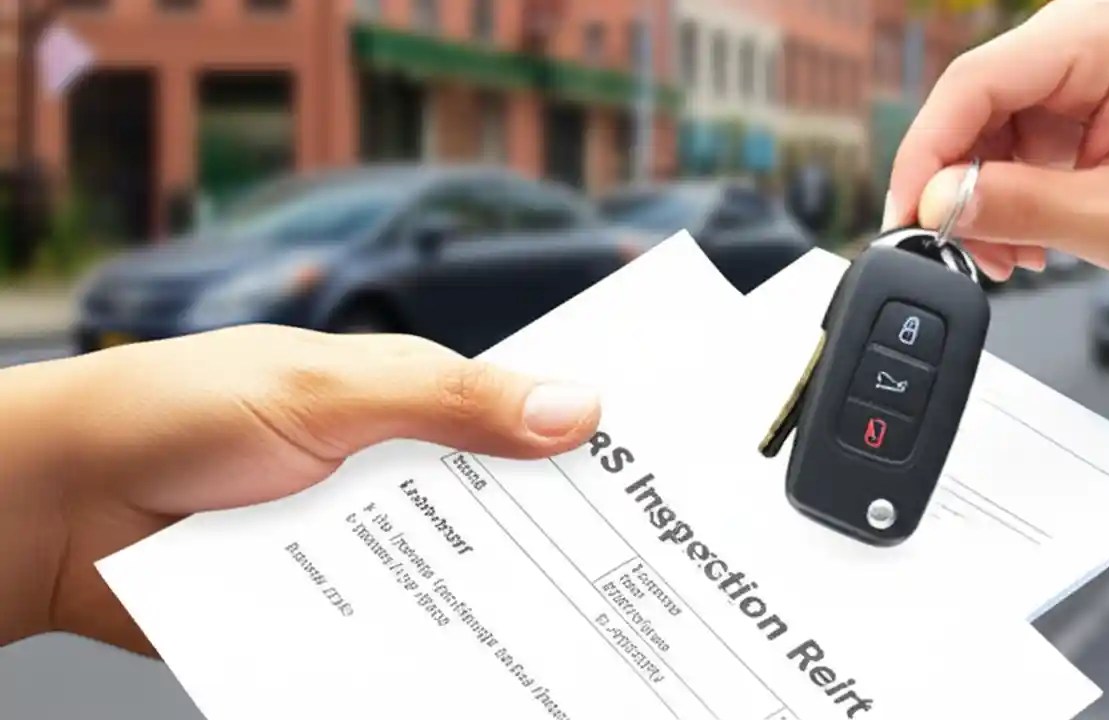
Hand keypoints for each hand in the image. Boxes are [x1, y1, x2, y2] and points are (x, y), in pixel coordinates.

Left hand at [1, 325, 599, 654]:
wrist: (63, 507)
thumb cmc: (184, 409)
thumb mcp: (330, 388)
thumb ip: (450, 400)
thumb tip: (576, 408)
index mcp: (409, 400)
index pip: (523, 416)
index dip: (591, 440)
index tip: (664, 473)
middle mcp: (397, 476)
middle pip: (507, 510)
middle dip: (568, 537)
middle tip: (651, 570)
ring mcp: (365, 547)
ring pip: (462, 579)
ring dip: (510, 601)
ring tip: (593, 635)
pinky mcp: (329, 610)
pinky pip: (401, 633)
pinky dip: (440, 646)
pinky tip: (494, 666)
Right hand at [884, 0, 1108, 287]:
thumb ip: (1014, 208)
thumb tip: (933, 203)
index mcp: (1099, 37)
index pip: (974, 84)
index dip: (926, 154)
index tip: (905, 214)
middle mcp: (1080, 36)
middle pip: (968, 106)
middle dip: (952, 184)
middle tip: (952, 246)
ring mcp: (1073, 66)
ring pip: (978, 130)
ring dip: (975, 198)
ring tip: (1003, 253)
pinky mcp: (1068, 99)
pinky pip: (1003, 142)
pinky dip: (999, 195)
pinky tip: (1019, 236)